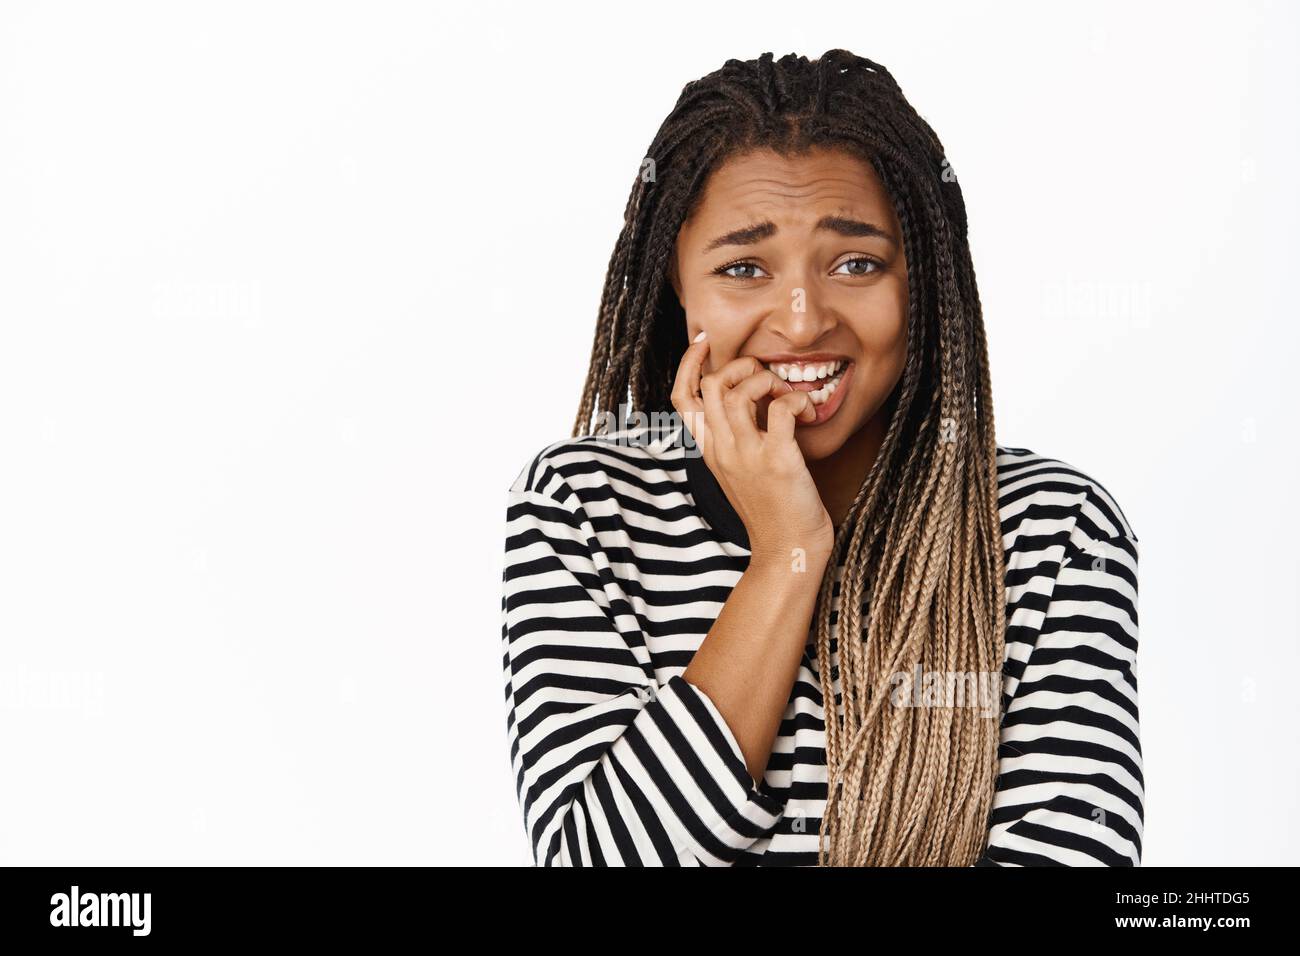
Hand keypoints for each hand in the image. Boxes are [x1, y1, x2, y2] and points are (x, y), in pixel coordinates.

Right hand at [670, 334, 834, 561]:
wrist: (787, 550)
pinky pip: (780, 409)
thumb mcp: (739, 471)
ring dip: (767, 380)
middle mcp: (721, 449)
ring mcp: (746, 455)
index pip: (681, 397)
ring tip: (786, 395)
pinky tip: (809, 413)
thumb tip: (747, 400)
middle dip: (739, 365)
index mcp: (710, 450)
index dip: (689, 362)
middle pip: (710, 385)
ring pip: (738, 391)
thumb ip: (735, 438)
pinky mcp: (777, 460)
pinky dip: (797, 400)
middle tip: (764, 374)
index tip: (705, 341)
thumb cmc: (772, 509)